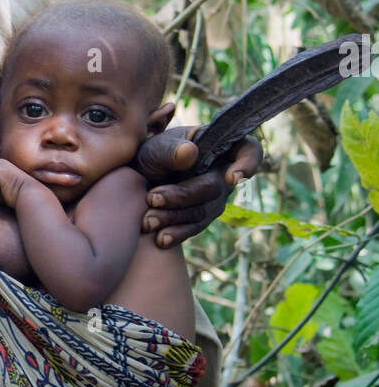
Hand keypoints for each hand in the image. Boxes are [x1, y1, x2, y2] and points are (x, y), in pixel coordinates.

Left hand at [135, 127, 261, 246]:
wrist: (137, 179)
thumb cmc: (152, 154)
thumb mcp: (156, 147)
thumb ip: (170, 150)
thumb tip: (190, 153)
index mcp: (219, 146)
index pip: (248, 150)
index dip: (248, 163)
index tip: (232, 178)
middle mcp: (222, 173)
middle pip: (213, 188)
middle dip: (182, 196)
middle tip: (152, 198)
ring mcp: (214, 199)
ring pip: (201, 212)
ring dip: (174, 217)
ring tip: (148, 221)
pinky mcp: (200, 218)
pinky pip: (193, 228)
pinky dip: (176, 234)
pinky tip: (160, 240)